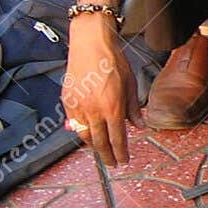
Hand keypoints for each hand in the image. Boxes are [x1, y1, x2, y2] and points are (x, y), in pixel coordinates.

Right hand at [61, 15, 140, 166]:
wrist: (90, 44)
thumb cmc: (113, 61)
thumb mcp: (131, 84)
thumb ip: (134, 108)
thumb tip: (140, 126)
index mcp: (112, 107)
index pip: (117, 138)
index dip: (121, 153)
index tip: (124, 161)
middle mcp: (94, 110)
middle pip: (100, 142)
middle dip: (107, 156)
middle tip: (112, 164)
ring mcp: (78, 107)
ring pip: (85, 135)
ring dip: (93, 145)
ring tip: (101, 150)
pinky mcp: (67, 101)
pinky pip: (74, 123)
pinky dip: (81, 131)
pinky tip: (88, 132)